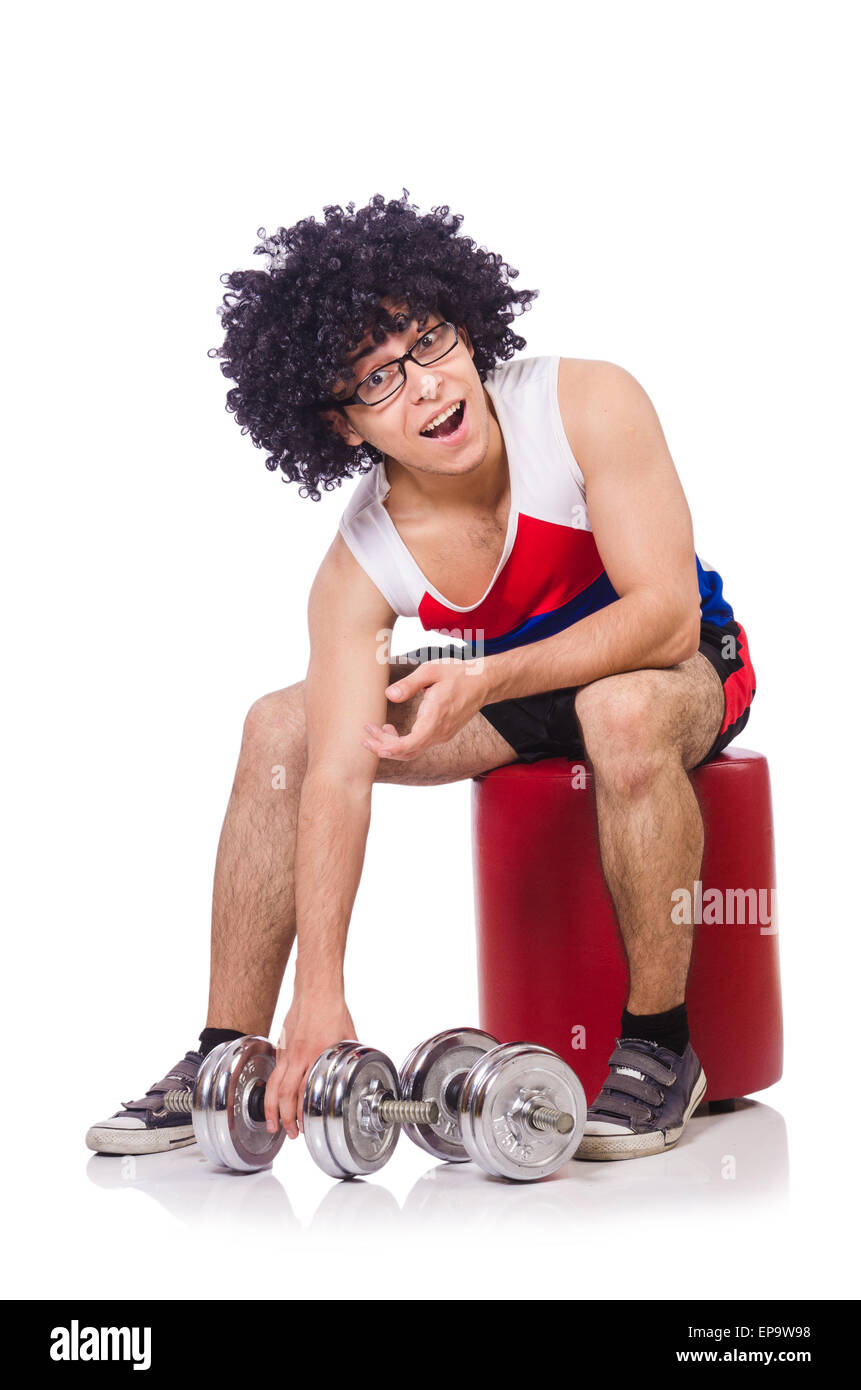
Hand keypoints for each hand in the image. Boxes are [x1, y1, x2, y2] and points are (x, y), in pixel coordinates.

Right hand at [264, 992, 357, 1140]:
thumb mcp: (348, 1037)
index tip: (307, 1125)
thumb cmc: (333, 1010)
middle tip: (291, 1133)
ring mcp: (287, 1052)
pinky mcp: (281, 1047)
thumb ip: (348, 1058)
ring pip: (273, 1086)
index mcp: (317, 1056)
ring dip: (272, 1109)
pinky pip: (274, 1073)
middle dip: (286, 1118)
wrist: (316, 990)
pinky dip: (272, 1090)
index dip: (304, 1112)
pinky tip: (273, 1099)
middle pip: (285, 1094)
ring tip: (273, 1125)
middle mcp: (298, 1056)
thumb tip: (357, 1071)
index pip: (305, 1092)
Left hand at [362, 657, 488, 760]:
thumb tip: (389, 695)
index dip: (390, 748)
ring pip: (412, 751)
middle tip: (365, 734)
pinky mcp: (441, 734)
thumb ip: (409, 683)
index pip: (411, 744)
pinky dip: (402, 742)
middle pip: (408, 752)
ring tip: (374, 731)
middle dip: (383, 747)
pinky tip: (390, 730)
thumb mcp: (431, 671)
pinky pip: (418, 745)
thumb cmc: (458, 673)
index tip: (372, 742)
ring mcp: (441, 735)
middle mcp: (439, 732)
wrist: (484, 682)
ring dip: (391, 745)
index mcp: (435, 717)